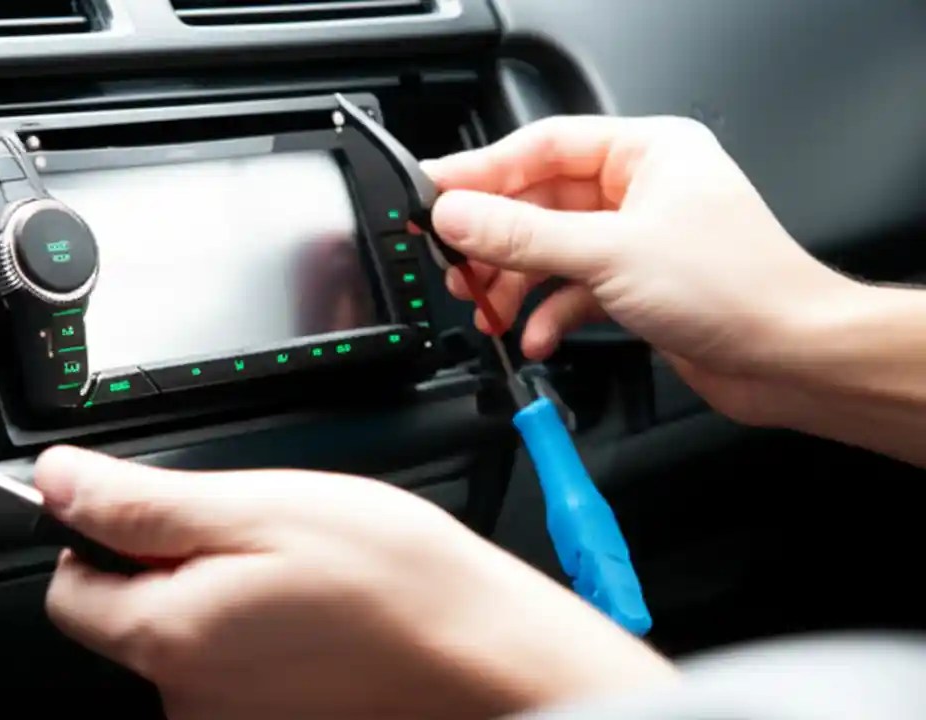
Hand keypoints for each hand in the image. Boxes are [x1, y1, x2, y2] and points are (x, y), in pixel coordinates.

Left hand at [36, 446, 675, 719]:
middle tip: (251, 536)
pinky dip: (257, 631)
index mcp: (168, 637)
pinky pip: (233, 666)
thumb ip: (138, 501)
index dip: (102, 537)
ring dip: (220, 595)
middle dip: (170, 565)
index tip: (160, 512)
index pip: (66, 589)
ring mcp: (232, 719)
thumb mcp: (254, 507)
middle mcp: (187, 698)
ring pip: (184, 638)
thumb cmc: (390, 579)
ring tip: (296, 573)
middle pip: (127, 616)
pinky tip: (312, 610)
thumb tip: (57, 480)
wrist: (485, 655)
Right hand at [423, 116, 856, 425]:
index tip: (435, 193)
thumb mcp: (608, 254)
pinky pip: (572, 290)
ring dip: (515, 283)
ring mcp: (637, 239)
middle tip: (454, 264)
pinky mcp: (636, 285)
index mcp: (646, 151)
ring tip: (489, 309)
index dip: (482, 171)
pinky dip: (548, 314)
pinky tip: (535, 337)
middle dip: (495, 241)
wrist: (790, 359)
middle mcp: (640, 190)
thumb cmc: (737, 288)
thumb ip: (522, 234)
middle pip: (539, 203)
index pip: (542, 147)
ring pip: (551, 250)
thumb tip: (457, 215)